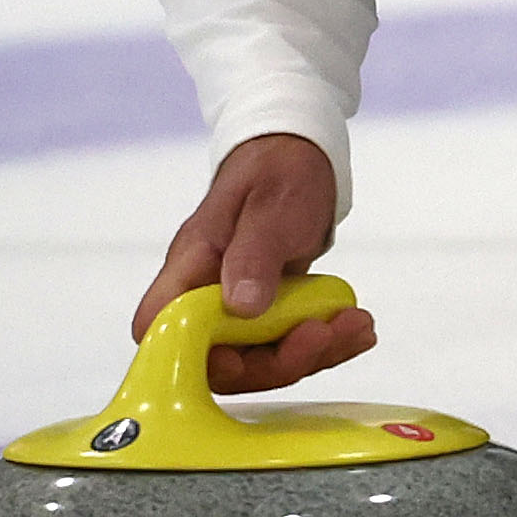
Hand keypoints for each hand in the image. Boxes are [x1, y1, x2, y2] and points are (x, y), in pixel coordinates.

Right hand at [131, 133, 374, 393]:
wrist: (299, 155)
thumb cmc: (275, 169)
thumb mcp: (269, 205)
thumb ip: (252, 254)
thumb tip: (241, 306)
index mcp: (190, 266)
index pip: (160, 328)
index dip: (189, 358)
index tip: (245, 356)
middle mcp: (207, 294)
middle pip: (219, 360)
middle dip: (278, 361)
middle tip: (324, 334)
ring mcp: (238, 306)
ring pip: (261, 359)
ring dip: (311, 353)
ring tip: (356, 326)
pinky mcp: (268, 311)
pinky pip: (288, 343)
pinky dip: (325, 342)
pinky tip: (356, 328)